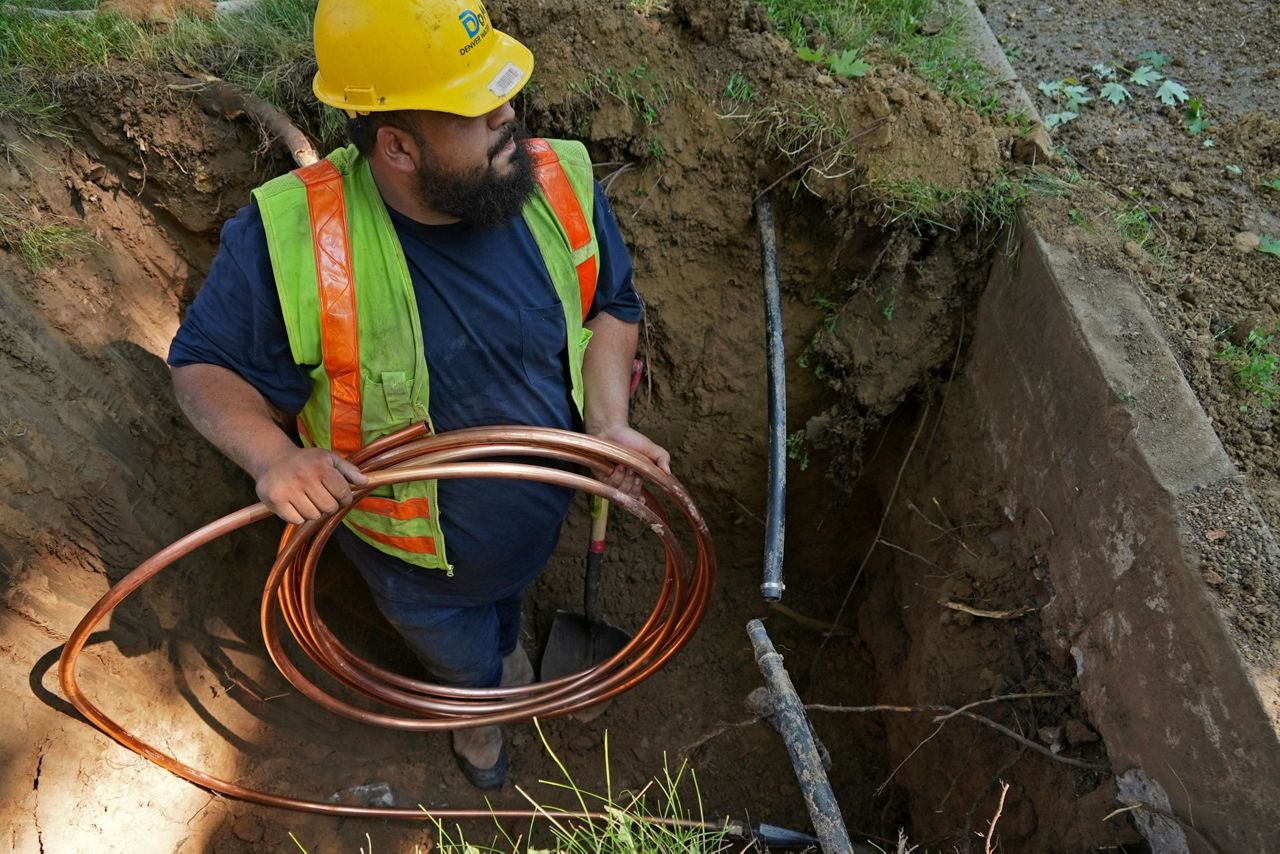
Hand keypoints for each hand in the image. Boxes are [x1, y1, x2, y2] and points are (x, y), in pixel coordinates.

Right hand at [254, 446, 369, 524]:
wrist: (273, 460)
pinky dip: (298, 516)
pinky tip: (295, 504)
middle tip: (320, 496)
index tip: (340, 496)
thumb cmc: (306, 461)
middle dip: (329, 505)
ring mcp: (289, 489)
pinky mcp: (276, 500)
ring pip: (313, 516)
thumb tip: (365, 482)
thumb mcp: (329, 459)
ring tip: (306, 498)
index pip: (343, 494)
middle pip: (329, 507)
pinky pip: (296, 520)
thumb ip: (349, 470)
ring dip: (313, 511)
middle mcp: (304, 477)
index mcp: (320, 466)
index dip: (344, 498)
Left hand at [591, 424, 670, 498]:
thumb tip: (668, 473)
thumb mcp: (650, 448)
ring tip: (626, 465)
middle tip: (636, 471)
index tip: (643, 500)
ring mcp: (612, 479)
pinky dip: (617, 475)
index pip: (638, 495)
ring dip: (626, 479)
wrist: (611, 430)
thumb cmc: (630, 438)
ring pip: (622, 491)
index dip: (640, 500)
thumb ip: (662, 458)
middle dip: (636, 485)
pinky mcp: (602, 476)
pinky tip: (618, 466)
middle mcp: (624, 480)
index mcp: (637, 477)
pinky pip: (611, 484)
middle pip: (632, 495)